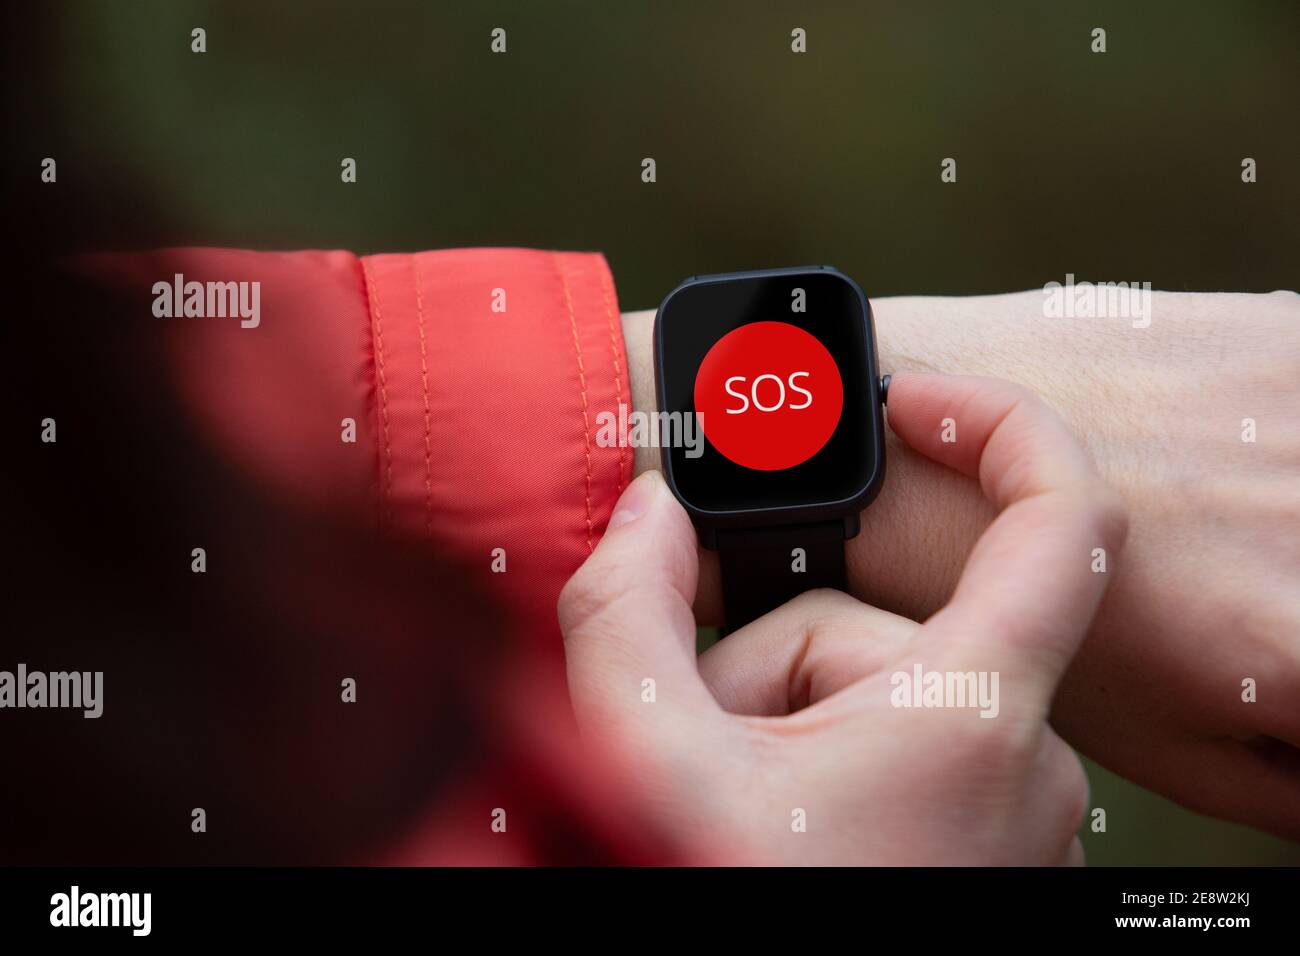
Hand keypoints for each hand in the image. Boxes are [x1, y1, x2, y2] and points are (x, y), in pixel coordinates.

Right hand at [620, 288, 1299, 839]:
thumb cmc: (725, 910)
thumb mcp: (644, 758)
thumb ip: (625, 607)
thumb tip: (644, 516)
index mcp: (968, 721)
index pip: (1061, 516)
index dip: (992, 420)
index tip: (905, 395)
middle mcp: (1014, 764)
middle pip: (874, 627)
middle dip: (759, 661)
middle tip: (699, 744)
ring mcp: (994, 812)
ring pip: (866, 693)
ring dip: (768, 723)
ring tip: (719, 803)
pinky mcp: (967, 841)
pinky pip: (886, 747)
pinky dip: (808, 760)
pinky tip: (755, 818)